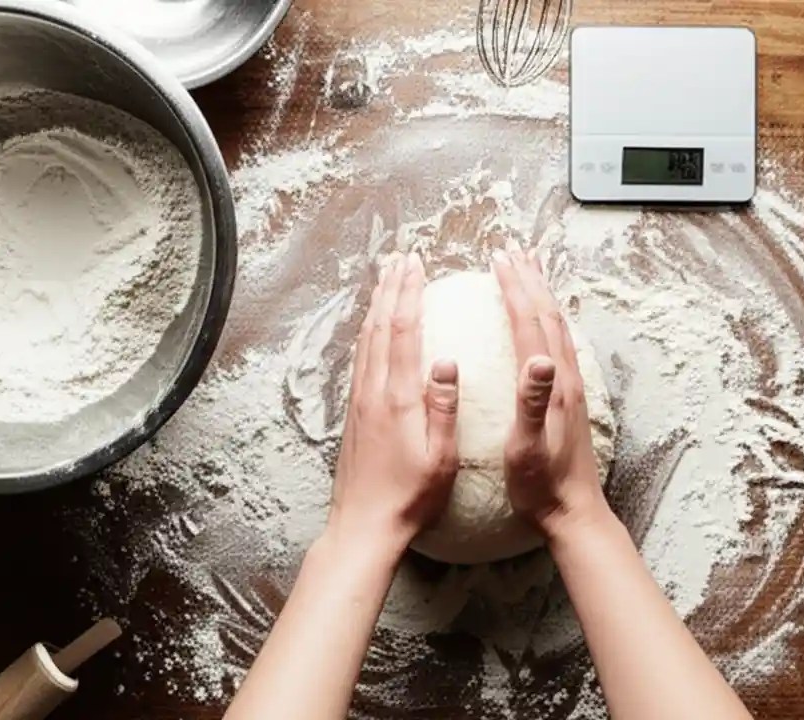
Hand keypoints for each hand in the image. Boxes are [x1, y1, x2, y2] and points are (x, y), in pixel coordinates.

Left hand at [330, 252, 460, 551]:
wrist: (364, 525)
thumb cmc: (409, 498)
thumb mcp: (439, 458)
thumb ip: (444, 408)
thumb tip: (448, 362)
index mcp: (397, 400)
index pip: (402, 333)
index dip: (409, 295)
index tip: (417, 266)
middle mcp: (374, 393)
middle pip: (379, 326)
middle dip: (392, 288)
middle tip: (402, 258)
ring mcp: (360, 401)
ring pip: (366, 339)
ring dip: (377, 304)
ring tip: (388, 279)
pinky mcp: (355, 413)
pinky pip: (361, 358)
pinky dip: (369, 331)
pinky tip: (375, 326)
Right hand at [491, 242, 608, 540]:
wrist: (572, 513)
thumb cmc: (541, 487)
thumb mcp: (528, 448)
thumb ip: (533, 402)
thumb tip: (540, 358)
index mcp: (551, 386)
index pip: (531, 323)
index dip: (514, 288)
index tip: (497, 259)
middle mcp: (565, 379)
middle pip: (546, 314)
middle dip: (528, 278)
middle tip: (510, 249)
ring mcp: (569, 387)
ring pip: (555, 326)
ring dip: (540, 293)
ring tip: (527, 268)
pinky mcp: (568, 399)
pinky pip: (556, 343)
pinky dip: (545, 319)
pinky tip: (539, 320)